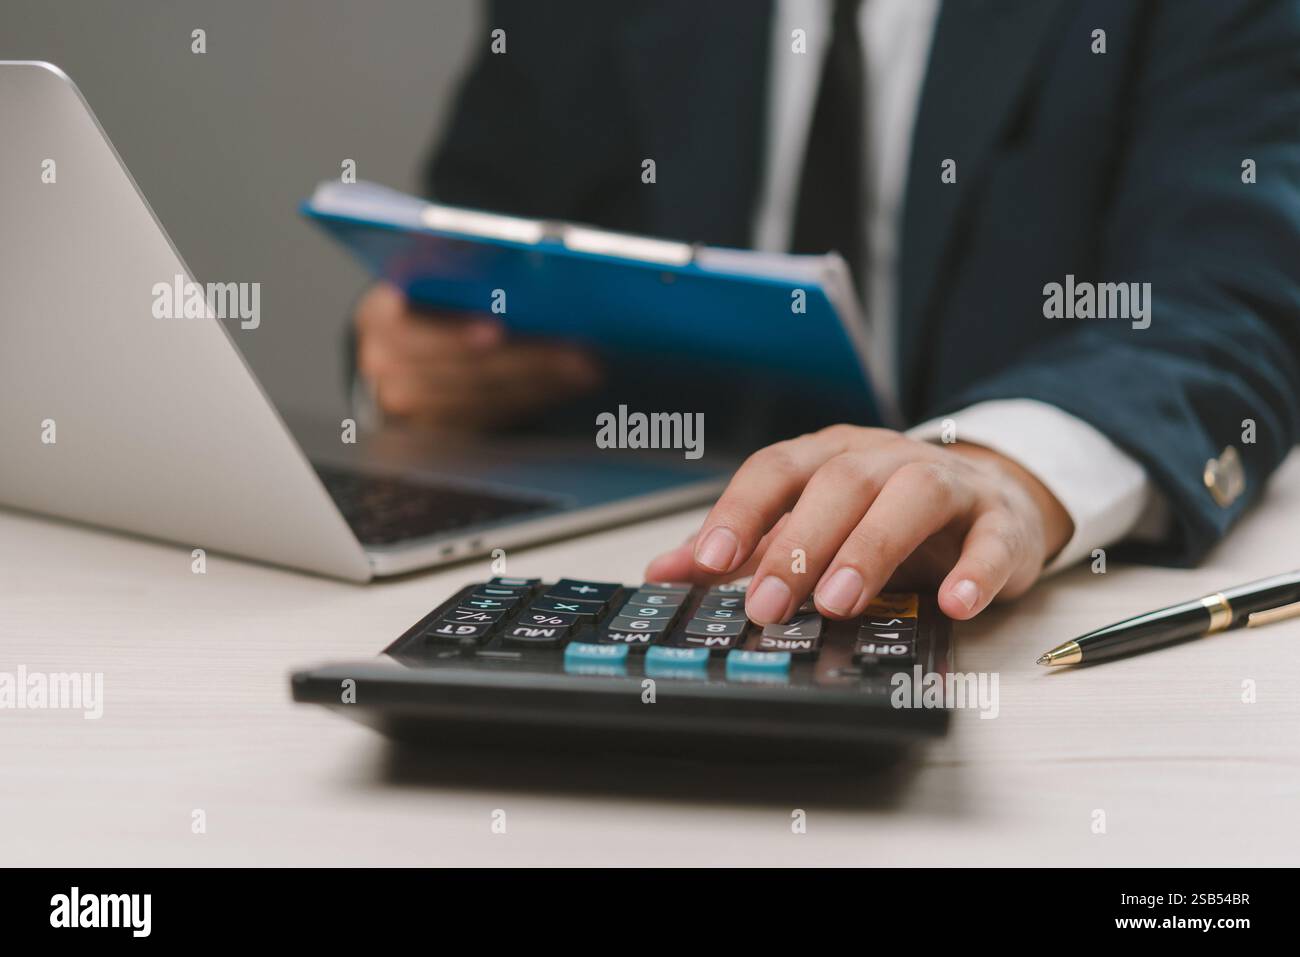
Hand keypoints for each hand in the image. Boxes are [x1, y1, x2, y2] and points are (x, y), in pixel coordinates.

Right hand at [353, 282, 601, 428]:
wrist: (402, 342)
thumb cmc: (428, 297)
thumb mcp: (430, 269)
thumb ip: (457, 262)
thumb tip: (507, 258)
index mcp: (378, 315)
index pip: (412, 330)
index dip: (454, 335)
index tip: (496, 332)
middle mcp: (383, 366)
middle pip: (463, 372)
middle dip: (527, 361)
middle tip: (579, 353)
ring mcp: (407, 406)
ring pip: (484, 399)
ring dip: (541, 383)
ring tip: (586, 369)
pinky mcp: (436, 430)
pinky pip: (492, 419)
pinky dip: (534, 400)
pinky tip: (567, 385)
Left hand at [645, 425, 1072, 622]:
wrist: (992, 499)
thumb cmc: (886, 515)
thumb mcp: (812, 524)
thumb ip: (744, 548)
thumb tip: (665, 571)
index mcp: (830, 456)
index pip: (776, 470)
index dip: (741, 512)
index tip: (710, 562)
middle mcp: (885, 459)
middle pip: (839, 483)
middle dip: (799, 545)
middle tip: (768, 605)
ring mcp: (947, 484)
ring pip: (911, 497)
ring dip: (871, 549)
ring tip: (841, 602)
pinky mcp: (1000, 521)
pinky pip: (992, 540)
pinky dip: (976, 571)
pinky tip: (955, 603)